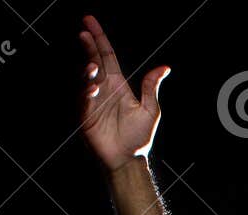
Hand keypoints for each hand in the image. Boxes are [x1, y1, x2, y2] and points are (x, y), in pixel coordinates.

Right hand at [78, 14, 167, 170]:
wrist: (129, 159)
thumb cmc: (139, 136)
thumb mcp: (150, 109)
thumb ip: (151, 87)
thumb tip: (165, 67)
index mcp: (118, 84)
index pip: (107, 55)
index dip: (99, 38)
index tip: (89, 21)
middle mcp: (104, 89)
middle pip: (94, 61)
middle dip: (88, 46)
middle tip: (83, 31)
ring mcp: (94, 101)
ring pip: (87, 79)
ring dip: (88, 70)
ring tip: (92, 67)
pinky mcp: (87, 116)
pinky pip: (84, 100)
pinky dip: (87, 92)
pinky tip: (93, 88)